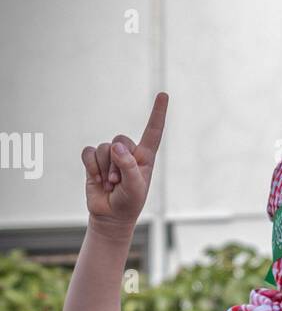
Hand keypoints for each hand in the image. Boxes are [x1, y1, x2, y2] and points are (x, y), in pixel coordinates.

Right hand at [81, 92, 167, 228]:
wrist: (110, 216)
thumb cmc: (129, 202)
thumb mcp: (135, 188)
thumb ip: (128, 166)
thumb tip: (116, 146)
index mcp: (145, 157)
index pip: (153, 131)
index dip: (158, 113)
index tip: (163, 94)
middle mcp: (128, 152)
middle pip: (120, 139)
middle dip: (117, 162)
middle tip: (118, 183)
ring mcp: (111, 156)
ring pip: (104, 148)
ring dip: (104, 168)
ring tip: (109, 184)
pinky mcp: (95, 160)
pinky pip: (88, 152)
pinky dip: (91, 166)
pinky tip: (96, 179)